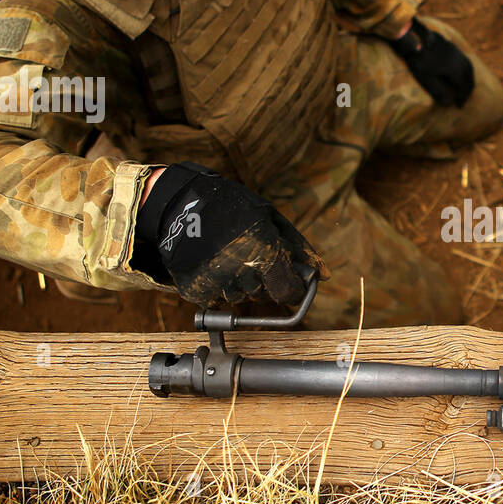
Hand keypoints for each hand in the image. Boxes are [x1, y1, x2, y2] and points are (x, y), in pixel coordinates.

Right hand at [133, 163, 327, 307]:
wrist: (179, 204)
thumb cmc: (232, 206)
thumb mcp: (270, 217)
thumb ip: (298, 249)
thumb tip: (323, 275)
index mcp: (264, 251)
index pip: (288, 292)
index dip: (291, 287)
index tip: (289, 280)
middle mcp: (241, 271)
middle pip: (264, 295)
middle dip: (263, 279)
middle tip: (249, 254)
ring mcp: (216, 284)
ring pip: (241, 298)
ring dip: (240, 283)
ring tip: (228, 255)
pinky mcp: (196, 291)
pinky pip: (217, 299)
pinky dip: (218, 286)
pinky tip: (212, 262)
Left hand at [389, 18, 474, 107]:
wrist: (411, 38)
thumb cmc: (417, 60)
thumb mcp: (425, 79)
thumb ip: (437, 91)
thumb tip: (448, 103)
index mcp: (454, 68)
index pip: (463, 85)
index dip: (462, 97)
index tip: (459, 106)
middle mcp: (458, 58)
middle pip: (468, 75)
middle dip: (468, 87)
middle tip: (464, 97)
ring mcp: (454, 50)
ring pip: (467, 65)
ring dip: (468, 77)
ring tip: (465, 85)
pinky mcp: (450, 44)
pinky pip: (463, 58)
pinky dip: (464, 68)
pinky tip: (458, 71)